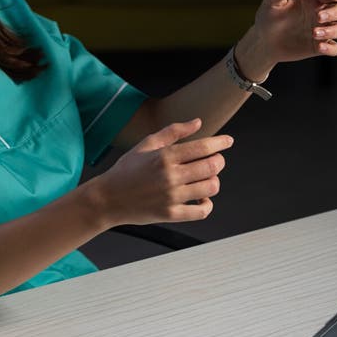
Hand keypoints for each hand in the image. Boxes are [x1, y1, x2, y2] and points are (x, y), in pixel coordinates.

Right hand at [95, 118, 232, 226]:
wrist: (108, 198)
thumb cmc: (127, 169)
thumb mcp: (147, 144)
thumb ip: (173, 132)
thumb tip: (197, 122)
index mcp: (165, 156)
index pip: (202, 148)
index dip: (220, 143)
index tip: (228, 141)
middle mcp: (170, 176)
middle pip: (211, 167)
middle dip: (219, 161)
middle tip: (216, 159)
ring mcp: (172, 197)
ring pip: (210, 188)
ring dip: (214, 180)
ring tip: (207, 177)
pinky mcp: (171, 214)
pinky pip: (201, 211)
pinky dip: (207, 204)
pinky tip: (202, 198)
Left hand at [237, 0, 336, 77]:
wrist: (263, 41)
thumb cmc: (268, 17)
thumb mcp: (270, 2)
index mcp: (312, 0)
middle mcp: (320, 15)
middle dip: (334, 12)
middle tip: (318, 17)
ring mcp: (321, 31)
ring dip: (332, 30)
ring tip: (314, 33)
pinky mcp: (318, 47)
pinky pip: (335, 48)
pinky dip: (331, 48)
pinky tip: (319, 46)